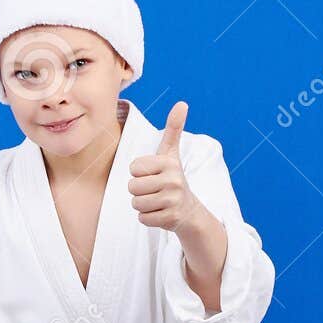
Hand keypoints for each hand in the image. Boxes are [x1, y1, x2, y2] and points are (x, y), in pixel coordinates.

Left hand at [128, 100, 199, 232]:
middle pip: (132, 187)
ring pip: (136, 204)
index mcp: (169, 163)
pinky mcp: (170, 219)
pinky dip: (148, 218)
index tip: (153, 175)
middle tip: (154, 190)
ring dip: (143, 205)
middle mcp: (173, 181)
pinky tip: (160, 213)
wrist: (189, 210)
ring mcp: (173, 201)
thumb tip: (182, 103)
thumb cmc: (172, 178)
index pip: (133, 168)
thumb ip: (173, 129)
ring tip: (157, 201)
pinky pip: (143, 218)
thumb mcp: (171, 154)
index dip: (139, 174)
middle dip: (139, 191)